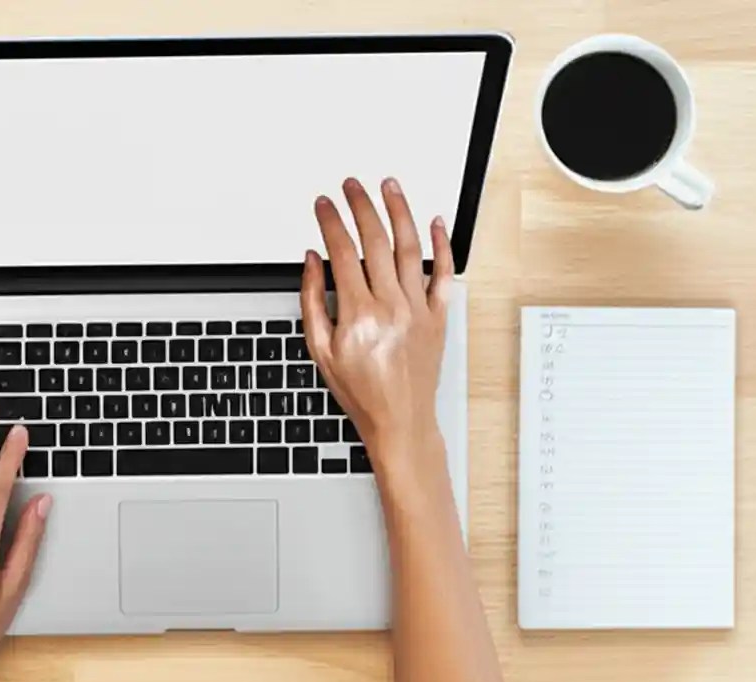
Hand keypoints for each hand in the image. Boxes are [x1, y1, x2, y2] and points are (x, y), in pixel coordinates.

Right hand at [300, 177, 452, 475]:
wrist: (399, 420)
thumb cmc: (360, 391)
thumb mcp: (320, 350)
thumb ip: (313, 301)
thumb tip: (312, 262)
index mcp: (359, 313)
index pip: (343, 252)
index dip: (331, 221)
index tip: (323, 204)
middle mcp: (392, 306)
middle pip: (377, 241)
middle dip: (362, 206)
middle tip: (352, 186)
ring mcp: (418, 309)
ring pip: (411, 248)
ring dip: (400, 212)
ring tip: (390, 187)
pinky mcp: (438, 317)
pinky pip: (443, 274)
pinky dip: (442, 246)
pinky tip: (435, 223)